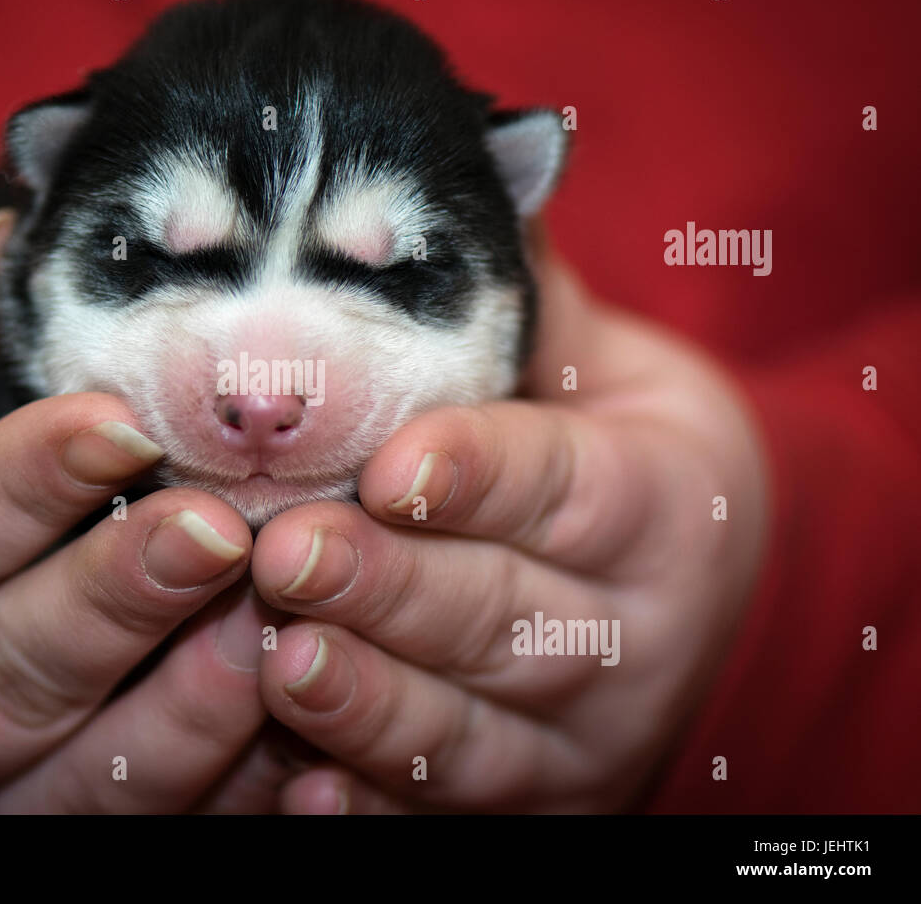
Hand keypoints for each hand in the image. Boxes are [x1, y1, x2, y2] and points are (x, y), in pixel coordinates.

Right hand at [0, 211, 263, 811]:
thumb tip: (12, 250)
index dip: (17, 488)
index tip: (120, 418)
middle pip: (10, 679)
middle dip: (119, 598)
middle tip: (218, 522)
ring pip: (85, 782)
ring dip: (189, 709)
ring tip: (270, 615)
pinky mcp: (34, 841)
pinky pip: (139, 829)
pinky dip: (222, 790)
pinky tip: (293, 727)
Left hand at [248, 226, 769, 811]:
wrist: (689, 579)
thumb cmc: (609, 443)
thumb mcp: (592, 365)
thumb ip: (520, 299)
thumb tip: (455, 163)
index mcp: (652, 501)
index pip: (566, 485)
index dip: (482, 476)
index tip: (395, 464)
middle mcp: (628, 630)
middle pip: (505, 612)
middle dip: (395, 587)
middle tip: (291, 553)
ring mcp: (578, 731)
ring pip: (472, 723)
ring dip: (374, 699)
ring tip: (284, 662)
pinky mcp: (530, 797)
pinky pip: (447, 811)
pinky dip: (379, 804)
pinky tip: (308, 791)